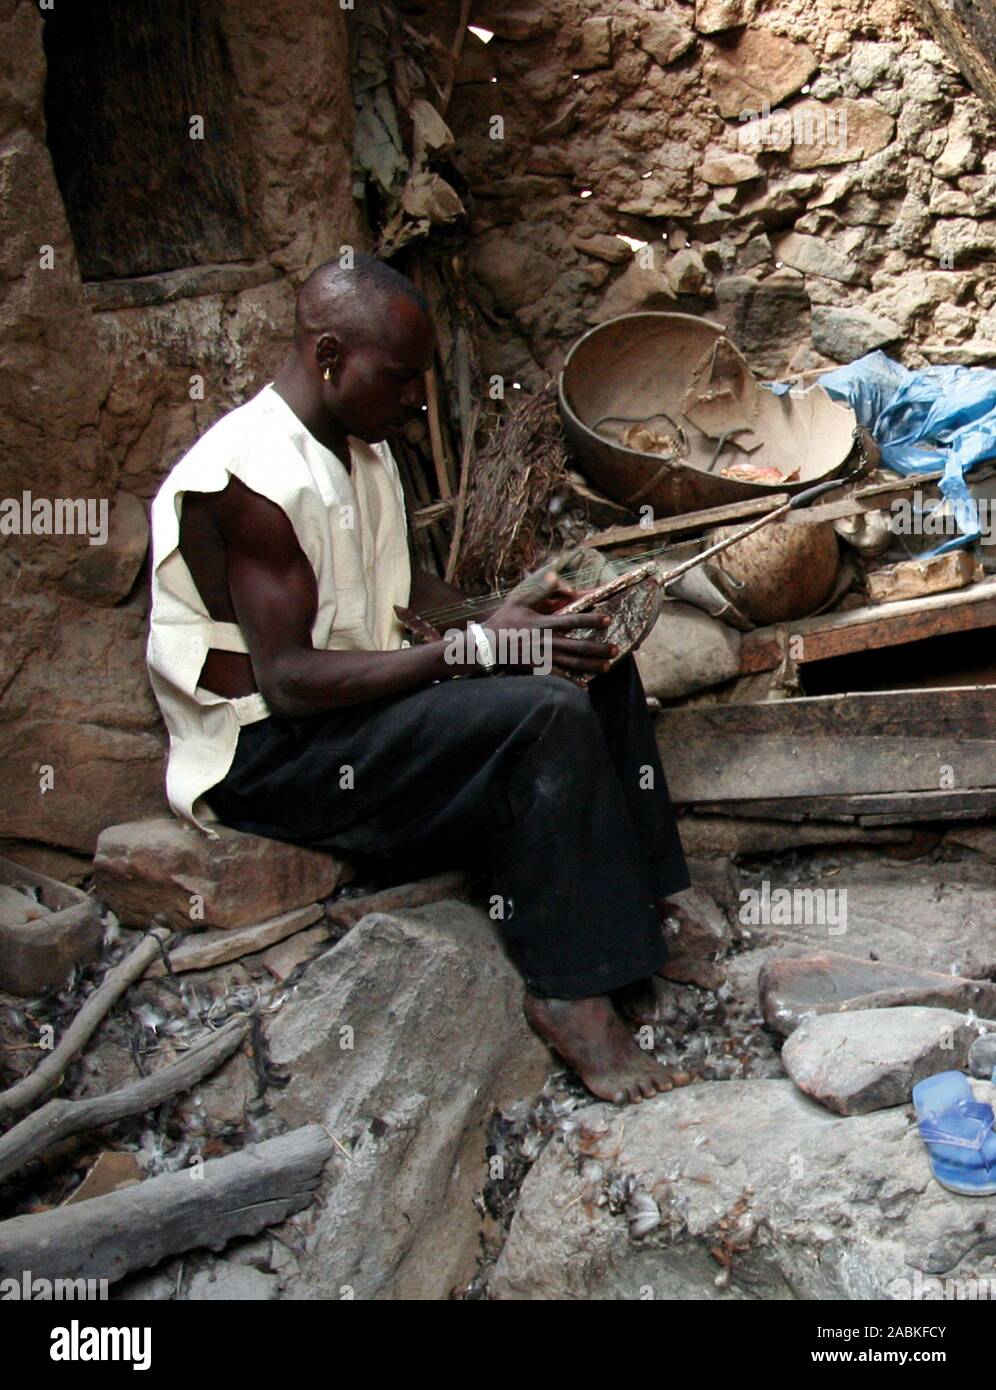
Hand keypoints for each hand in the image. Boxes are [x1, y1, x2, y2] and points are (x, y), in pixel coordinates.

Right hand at [487, 569, 617, 676]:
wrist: (488, 646)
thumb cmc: (504, 621)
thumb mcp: (519, 601)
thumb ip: (539, 589)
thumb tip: (555, 574)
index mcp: (544, 624)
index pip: (572, 621)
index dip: (591, 620)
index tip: (607, 620)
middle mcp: (546, 642)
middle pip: (577, 646)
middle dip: (598, 648)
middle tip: (616, 649)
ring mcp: (543, 657)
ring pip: (572, 663)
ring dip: (591, 665)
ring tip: (607, 666)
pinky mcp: (538, 668)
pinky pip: (558, 677)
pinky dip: (572, 682)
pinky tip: (585, 687)